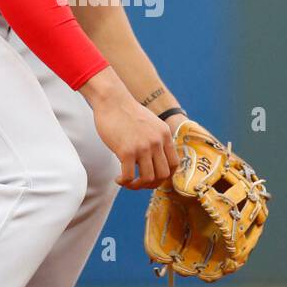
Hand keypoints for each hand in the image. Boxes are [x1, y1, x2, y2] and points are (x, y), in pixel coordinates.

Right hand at [81, 71, 179, 189]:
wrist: (112, 100)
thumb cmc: (126, 112)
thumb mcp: (150, 123)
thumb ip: (155, 139)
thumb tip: (153, 160)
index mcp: (164, 135)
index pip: (174, 164)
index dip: (165, 176)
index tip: (153, 177)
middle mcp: (157, 142)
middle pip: (163, 175)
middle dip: (152, 184)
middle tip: (139, 182)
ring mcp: (143, 147)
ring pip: (148, 179)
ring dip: (137, 186)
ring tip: (127, 182)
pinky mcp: (127, 151)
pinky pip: (129, 176)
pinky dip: (124, 182)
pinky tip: (119, 179)